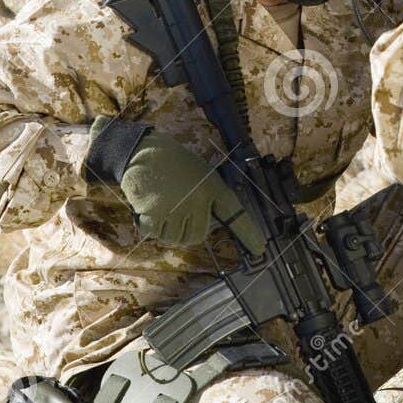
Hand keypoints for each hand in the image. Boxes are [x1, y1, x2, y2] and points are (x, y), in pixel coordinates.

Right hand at [85, 121, 263, 253]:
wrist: (142, 152)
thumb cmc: (172, 163)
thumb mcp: (198, 175)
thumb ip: (205, 198)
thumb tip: (204, 224)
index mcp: (212, 187)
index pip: (234, 212)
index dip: (248, 232)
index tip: (260, 250)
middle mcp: (199, 200)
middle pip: (197, 236)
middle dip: (185, 231)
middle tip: (175, 214)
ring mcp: (178, 209)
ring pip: (174, 238)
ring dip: (165, 229)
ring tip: (160, 205)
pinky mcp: (156, 214)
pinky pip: (154, 234)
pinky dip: (148, 225)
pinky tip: (147, 207)